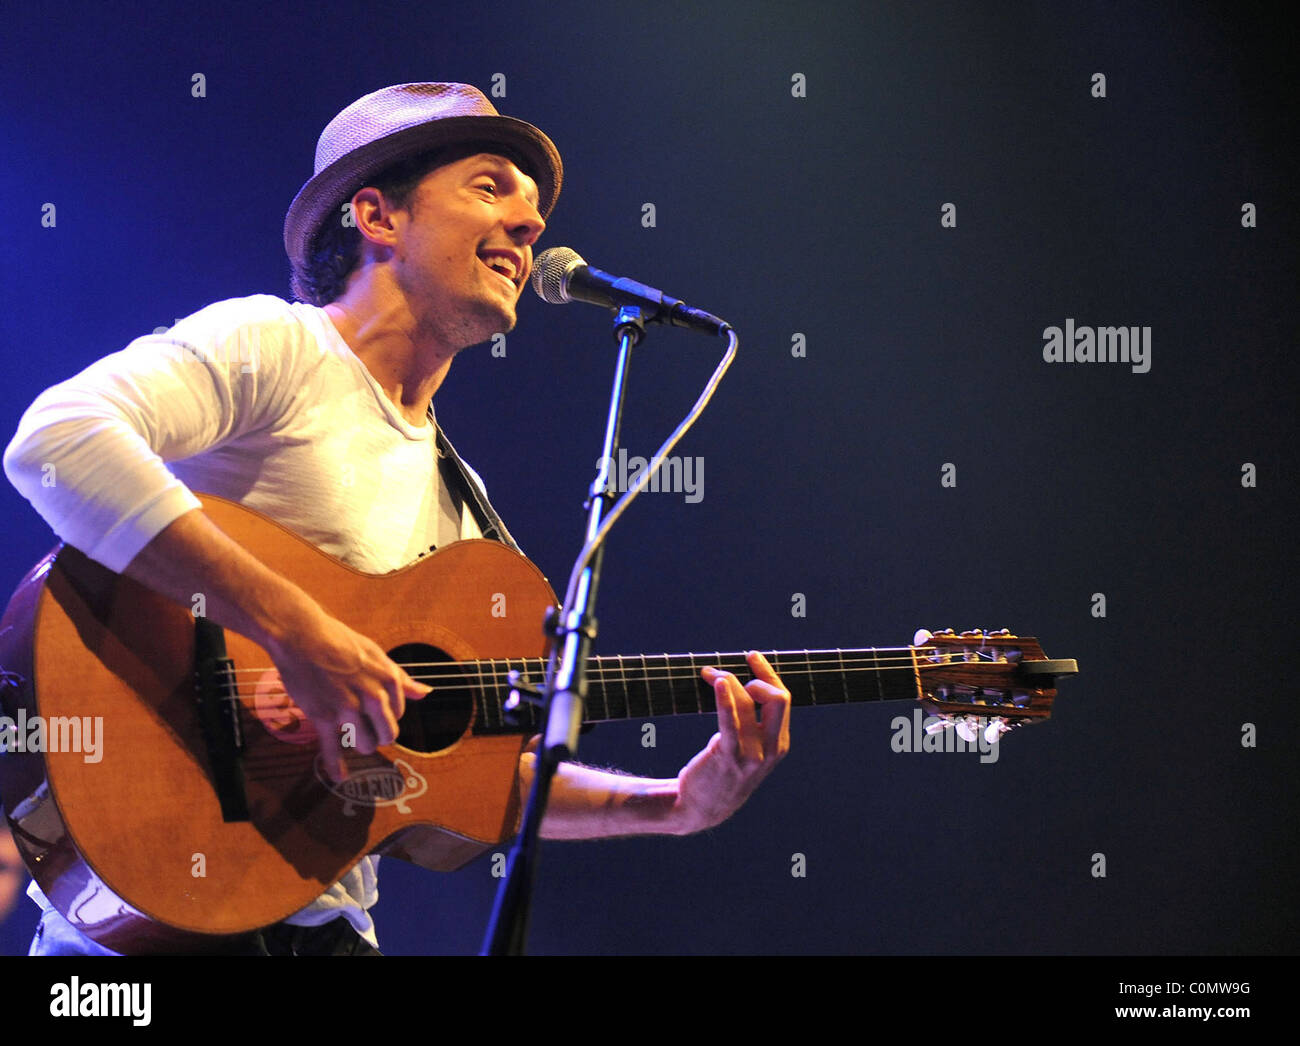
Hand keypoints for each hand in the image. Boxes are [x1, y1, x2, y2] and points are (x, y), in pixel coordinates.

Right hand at [264, 608, 430, 780]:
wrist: (301, 635)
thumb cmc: (338, 640)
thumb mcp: (376, 654)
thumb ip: (401, 677)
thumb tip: (425, 692)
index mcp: (388, 679)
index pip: (398, 713)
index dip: (387, 715)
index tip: (374, 711)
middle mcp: (373, 696)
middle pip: (387, 734)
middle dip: (380, 736)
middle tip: (369, 732)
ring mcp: (348, 708)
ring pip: (365, 744)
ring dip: (360, 744)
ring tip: (351, 735)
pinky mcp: (324, 716)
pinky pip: (333, 747)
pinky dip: (335, 765)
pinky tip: (339, 776)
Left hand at [673, 650, 790, 832]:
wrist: (701, 809)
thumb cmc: (721, 771)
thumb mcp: (748, 749)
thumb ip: (754, 725)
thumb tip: (746, 684)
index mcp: (779, 744)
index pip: (783, 699)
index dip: (768, 674)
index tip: (751, 657)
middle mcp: (770, 749)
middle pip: (778, 699)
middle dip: (760, 676)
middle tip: (734, 670)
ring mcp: (751, 755)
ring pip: (749, 704)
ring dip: (728, 682)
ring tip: (708, 674)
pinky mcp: (727, 757)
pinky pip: (729, 722)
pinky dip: (725, 699)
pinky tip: (717, 682)